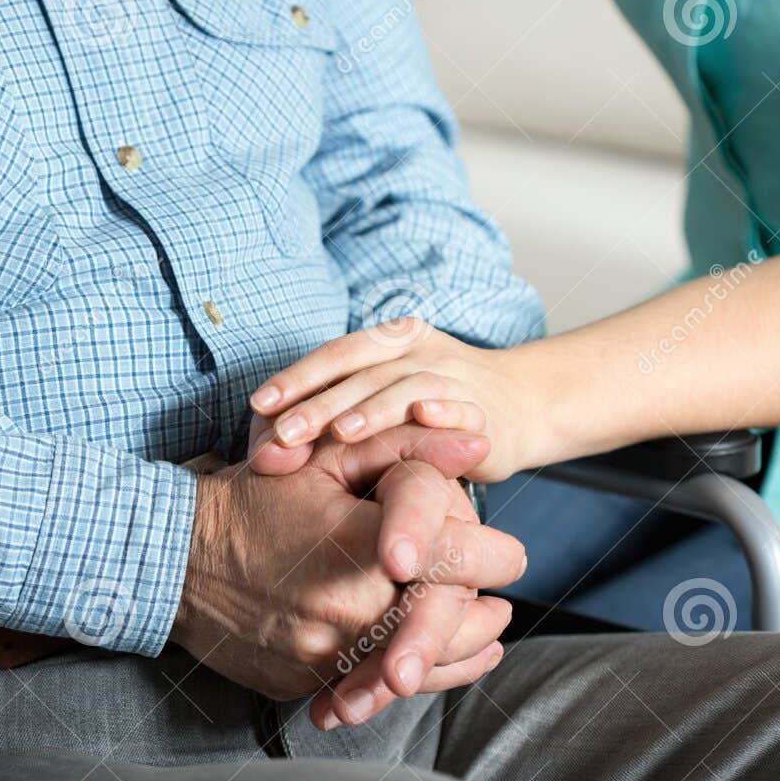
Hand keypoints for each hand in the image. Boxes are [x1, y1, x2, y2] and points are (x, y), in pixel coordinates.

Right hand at [170, 427, 524, 727]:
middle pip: (454, 628)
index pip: (466, 562)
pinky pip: (372, 693)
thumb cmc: (254, 499)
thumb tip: (477, 446)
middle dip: (483, 614)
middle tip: (500, 605)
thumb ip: (407, 448)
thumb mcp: (327, 458)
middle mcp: (352, 613)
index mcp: (366, 550)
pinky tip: (422, 670)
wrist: (173, 561)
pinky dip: (405, 683)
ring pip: (422, 672)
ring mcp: (328, 656)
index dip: (496, 556)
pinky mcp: (307, 682)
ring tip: (483, 639)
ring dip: (459, 655)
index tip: (505, 554)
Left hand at [247, 320, 525, 481]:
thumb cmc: (433, 404)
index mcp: (389, 342)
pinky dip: (444, 410)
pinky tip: (424, 416)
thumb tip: (268, 438)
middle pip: (362, 375)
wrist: (519, 405)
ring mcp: (454, 379)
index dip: (297, 378)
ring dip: (373, 410)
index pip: (336, 355)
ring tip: (340, 434)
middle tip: (284, 433)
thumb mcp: (383, 392)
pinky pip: (463, 408)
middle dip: (321, 405)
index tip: (260, 405)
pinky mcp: (483, 413)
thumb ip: (335, 405)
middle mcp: (419, 354)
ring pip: (407, 389)